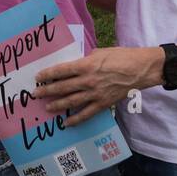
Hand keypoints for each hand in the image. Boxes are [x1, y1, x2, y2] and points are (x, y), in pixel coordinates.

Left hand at [34, 46, 163, 126]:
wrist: (141, 69)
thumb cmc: (122, 56)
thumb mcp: (101, 52)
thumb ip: (87, 60)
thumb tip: (76, 66)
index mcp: (87, 65)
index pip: (62, 70)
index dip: (48, 74)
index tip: (38, 77)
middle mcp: (88, 80)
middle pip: (63, 87)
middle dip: (48, 90)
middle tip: (36, 94)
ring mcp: (95, 93)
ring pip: (72, 101)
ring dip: (58, 105)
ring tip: (48, 107)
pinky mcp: (103, 103)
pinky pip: (87, 114)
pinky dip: (76, 119)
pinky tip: (67, 123)